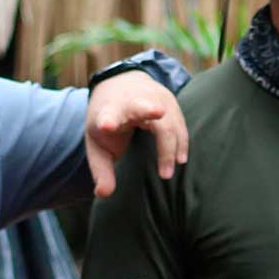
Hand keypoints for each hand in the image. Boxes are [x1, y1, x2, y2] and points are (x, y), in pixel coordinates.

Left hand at [85, 72, 189, 197]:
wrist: (120, 84)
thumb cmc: (108, 120)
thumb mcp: (97, 143)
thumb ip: (101, 170)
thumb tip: (104, 194)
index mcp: (109, 111)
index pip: (108, 115)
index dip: (108, 120)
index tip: (107, 125)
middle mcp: (132, 101)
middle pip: (142, 106)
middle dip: (149, 108)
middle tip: (157, 113)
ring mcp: (154, 98)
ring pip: (167, 120)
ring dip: (170, 146)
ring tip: (167, 173)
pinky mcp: (170, 100)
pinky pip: (179, 123)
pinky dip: (181, 142)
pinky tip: (180, 160)